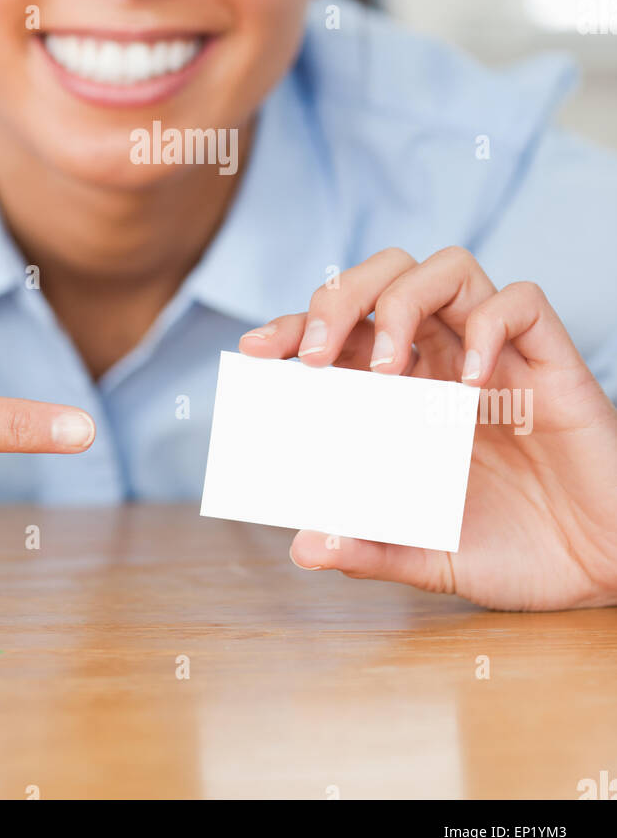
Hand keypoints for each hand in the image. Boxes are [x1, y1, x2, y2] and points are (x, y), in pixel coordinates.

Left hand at [240, 246, 616, 610]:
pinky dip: (490, 326)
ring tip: (390, 369)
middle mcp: (446, 358)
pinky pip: (523, 304)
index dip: (295, 325)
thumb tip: (303, 546)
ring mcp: (499, 354)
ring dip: (405, 303)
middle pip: (386, 275)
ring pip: (449, 267)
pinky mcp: (552, 363)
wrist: (603, 570)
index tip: (255, 352)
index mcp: (407, 389)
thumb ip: (372, 548)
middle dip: (339, 298)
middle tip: (316, 359)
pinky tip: (471, 384)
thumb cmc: (517, 551)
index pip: (342, 328)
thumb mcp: (430, 556)